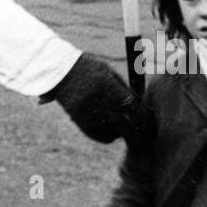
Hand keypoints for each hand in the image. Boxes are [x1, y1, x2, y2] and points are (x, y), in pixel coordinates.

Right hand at [41, 52, 155, 145]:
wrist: (60, 72)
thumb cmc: (90, 69)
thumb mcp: (108, 73)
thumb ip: (124, 89)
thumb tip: (140, 106)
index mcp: (106, 86)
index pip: (130, 106)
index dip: (141, 113)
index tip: (146, 117)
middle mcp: (96, 101)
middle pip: (123, 122)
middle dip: (134, 125)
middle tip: (140, 127)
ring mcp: (86, 113)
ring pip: (112, 131)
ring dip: (121, 131)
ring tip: (123, 126)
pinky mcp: (78, 121)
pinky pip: (98, 136)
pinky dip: (108, 136)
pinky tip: (112, 131)